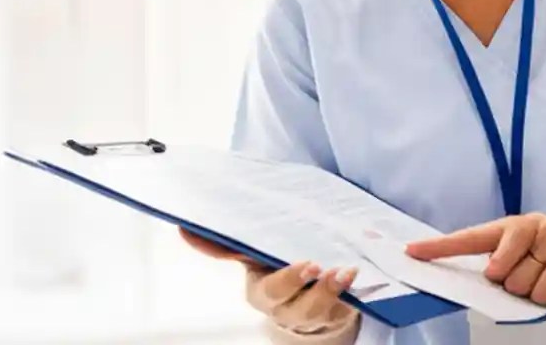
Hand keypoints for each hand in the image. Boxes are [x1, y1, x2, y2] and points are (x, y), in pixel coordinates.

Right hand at [179, 227, 360, 336]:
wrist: (296, 295)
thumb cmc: (272, 268)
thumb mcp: (251, 256)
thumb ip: (224, 245)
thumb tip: (184, 230)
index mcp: (263, 293)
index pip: (273, 289)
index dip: (290, 280)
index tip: (308, 265)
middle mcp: (288, 308)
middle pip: (302, 305)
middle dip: (317, 290)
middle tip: (326, 266)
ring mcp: (314, 314)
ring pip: (325, 309)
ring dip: (337, 290)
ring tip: (348, 271)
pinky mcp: (336, 312)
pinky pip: (347, 305)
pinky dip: (355, 291)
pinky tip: (361, 275)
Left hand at [405, 213, 545, 330]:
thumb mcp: (520, 271)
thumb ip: (495, 271)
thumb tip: (470, 280)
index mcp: (511, 228)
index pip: (470, 238)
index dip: (440, 246)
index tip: (412, 252)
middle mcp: (530, 224)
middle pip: (496, 269)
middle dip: (510, 284)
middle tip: (530, 281)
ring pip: (519, 282)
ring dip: (533, 293)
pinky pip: (542, 288)